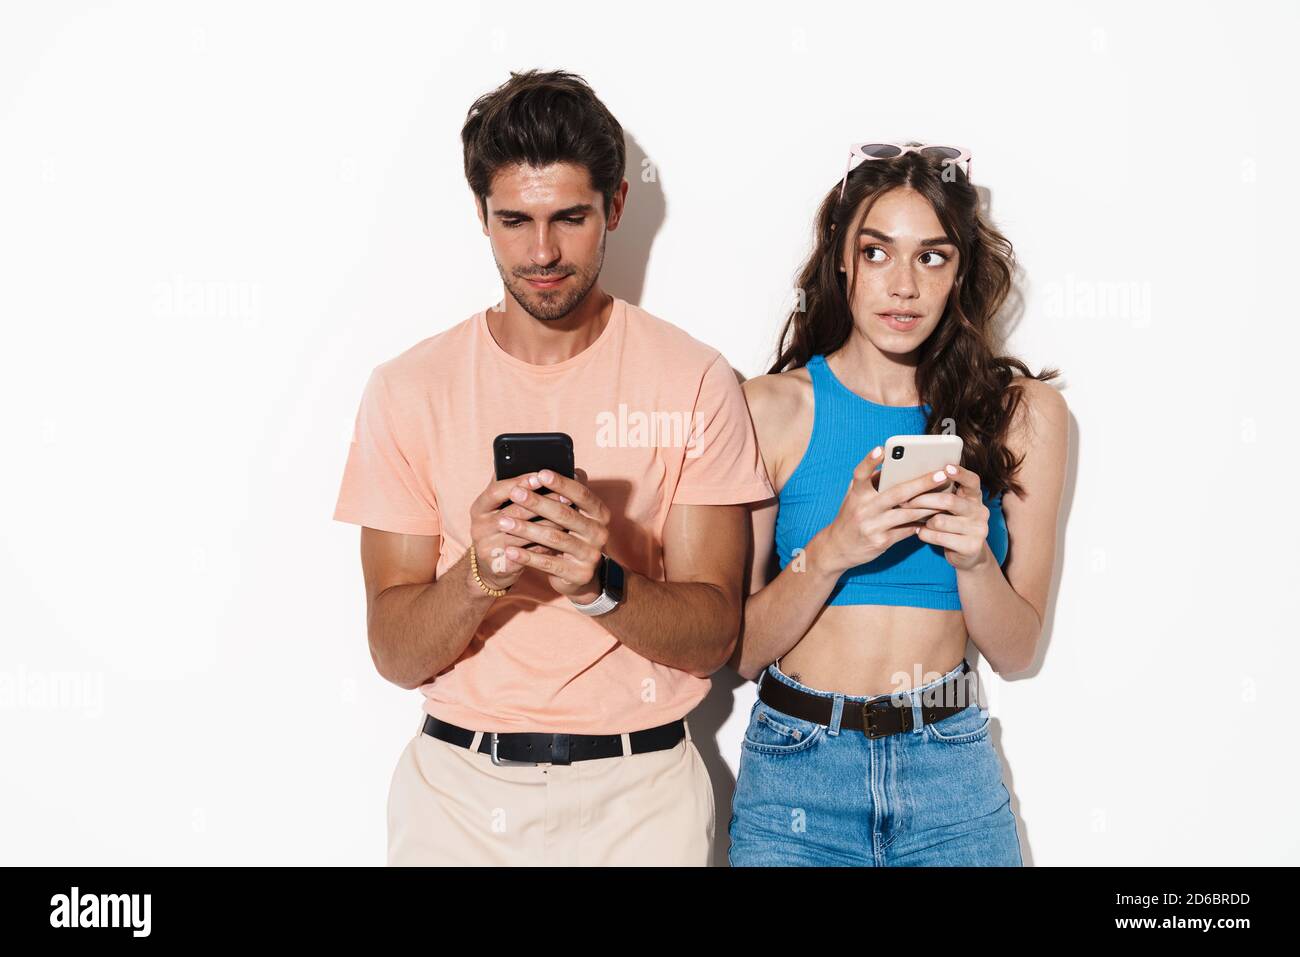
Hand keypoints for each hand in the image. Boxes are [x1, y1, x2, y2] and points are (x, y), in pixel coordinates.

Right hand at [468, 472, 565, 591]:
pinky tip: (562, 538)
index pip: (497, 490)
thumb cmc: (503, 528)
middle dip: (543, 503)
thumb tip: (542, 466)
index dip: (519, 482)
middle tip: (566, 496)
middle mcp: (479, 526)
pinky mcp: (500, 565)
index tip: (541, 475)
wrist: (492, 567)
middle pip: (514, 511)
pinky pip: (528, 553)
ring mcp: (488, 547)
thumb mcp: (502, 506)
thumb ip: (516, 487)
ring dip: (549, 524)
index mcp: (480, 507)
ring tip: (569, 516)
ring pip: (524, 533)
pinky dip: (546, 545)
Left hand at [495, 467, 610, 602]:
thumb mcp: (574, 515)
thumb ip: (565, 494)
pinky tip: (510, 550)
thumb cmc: (572, 536)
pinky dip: (527, 557)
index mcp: (599, 513)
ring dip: (526, 529)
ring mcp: (590, 555)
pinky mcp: (578, 574)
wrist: (582, 576)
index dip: (561, 483)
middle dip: (538, 503)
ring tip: (503, 521)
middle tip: (515, 493)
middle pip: (565, 514)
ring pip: (554, 539)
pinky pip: (548, 563)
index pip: (582, 494)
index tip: (540, 473)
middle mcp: (599, 533)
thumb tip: (544, 468)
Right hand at [813, 446, 953, 573]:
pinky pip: (906, 530)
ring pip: (907, 513)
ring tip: (946, 498)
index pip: (861, 474)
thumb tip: (893, 466)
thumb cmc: (850, 517)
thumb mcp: (854, 498)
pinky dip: (920, 523)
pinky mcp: (881, 541)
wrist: (837, 548)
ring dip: (929, 506)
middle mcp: (864, 509)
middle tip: (941, 474)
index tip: (882, 449)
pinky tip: (933, 518)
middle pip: (897, 493)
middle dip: (922, 483)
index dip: (869, 461)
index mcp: (857, 494)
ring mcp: (873, 526)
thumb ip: (870, 483)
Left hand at [902, 463, 991, 571]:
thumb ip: (943, 494)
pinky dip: (924, 534)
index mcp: (975, 498)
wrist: (967, 555)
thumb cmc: (952, 524)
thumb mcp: (952, 508)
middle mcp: (980, 511)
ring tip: (918, 521)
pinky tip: (920, 532)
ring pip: (940, 520)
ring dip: (924, 521)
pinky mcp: (970, 546)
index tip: (946, 467)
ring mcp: (978, 530)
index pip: (972, 481)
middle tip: (905, 501)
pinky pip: (938, 537)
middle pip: (948, 501)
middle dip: (923, 500)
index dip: (960, 473)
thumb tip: (914, 480)